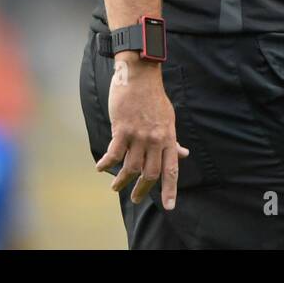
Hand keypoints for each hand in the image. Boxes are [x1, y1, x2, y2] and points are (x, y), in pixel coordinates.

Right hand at [95, 56, 189, 209]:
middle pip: (150, 173)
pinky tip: (100, 168)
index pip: (171, 169)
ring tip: (115, 188)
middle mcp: (155, 139)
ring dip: (121, 181)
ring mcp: (139, 135)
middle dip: (142, 190)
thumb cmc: (154, 97)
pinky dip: (106, 164)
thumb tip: (183, 154)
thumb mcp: (169, 119)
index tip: (170, 206)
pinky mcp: (122, 129)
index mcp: (169, 137)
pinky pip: (113, 154)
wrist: (140, 75)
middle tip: (135, 198)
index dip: (170, 189)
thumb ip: (173, 140)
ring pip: (131, 167)